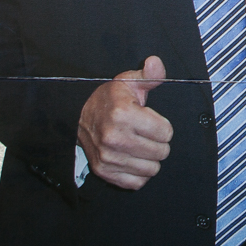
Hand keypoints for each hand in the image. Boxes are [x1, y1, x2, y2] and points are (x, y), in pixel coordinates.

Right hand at [77, 56, 172, 190]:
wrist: (78, 117)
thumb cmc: (110, 99)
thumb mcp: (129, 81)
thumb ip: (150, 74)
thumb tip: (155, 62)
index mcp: (123, 114)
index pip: (166, 132)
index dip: (164, 126)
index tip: (152, 121)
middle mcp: (114, 138)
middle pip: (161, 152)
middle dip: (159, 143)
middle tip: (147, 134)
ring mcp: (108, 158)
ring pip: (151, 169)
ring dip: (150, 158)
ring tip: (141, 146)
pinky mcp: (104, 172)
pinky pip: (136, 182)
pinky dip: (139, 173)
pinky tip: (134, 159)